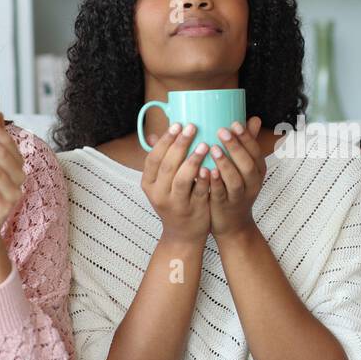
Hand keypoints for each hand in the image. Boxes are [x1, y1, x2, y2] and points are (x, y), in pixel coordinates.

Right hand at [143, 122, 210, 243]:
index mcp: (149, 183)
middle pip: (167, 165)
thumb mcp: (161, 184)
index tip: (177, 124)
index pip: (153, 158)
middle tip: (192, 128)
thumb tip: (154, 134)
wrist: (182, 235)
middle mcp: (158, 194)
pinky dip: (205, 179)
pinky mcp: (193, 210)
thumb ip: (160, 161)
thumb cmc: (174, 201)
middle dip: (180, 144)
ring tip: (204, 145)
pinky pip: (199, 192)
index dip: (165, 141)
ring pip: (182, 179)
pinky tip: (212, 167)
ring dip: (193, 160)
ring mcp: (176, 204)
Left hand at [205, 116, 266, 238]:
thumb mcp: (245, 167)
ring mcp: (239, 196)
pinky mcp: (225, 206)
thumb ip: (247, 144)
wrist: (233, 224)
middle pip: (247, 164)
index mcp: (257, 171)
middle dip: (236, 147)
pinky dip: (215, 183)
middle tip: (222, 131)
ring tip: (213, 149)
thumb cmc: (236, 189)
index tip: (234, 123)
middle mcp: (252, 183)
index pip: (255, 151)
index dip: (246, 138)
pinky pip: (221, 194)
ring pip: (235, 180)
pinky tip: (207, 171)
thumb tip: (253, 119)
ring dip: (225, 164)